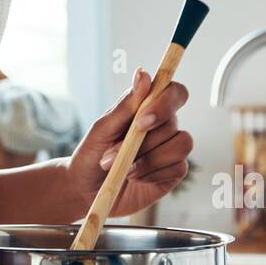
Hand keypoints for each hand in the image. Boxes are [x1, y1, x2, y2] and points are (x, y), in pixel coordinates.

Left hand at [64, 67, 193, 219]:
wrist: (85, 191)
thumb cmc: (91, 155)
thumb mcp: (103, 128)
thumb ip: (126, 104)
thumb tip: (143, 74)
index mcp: (147, 109)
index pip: (174, 92)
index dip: (165, 103)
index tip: (142, 120)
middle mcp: (162, 126)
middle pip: (173, 123)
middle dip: (142, 143)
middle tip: (114, 155)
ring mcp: (170, 149)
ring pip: (180, 145)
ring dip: (149, 159)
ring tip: (124, 169)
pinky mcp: (173, 172)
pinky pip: (178, 167)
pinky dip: (152, 174)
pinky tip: (135, 177)